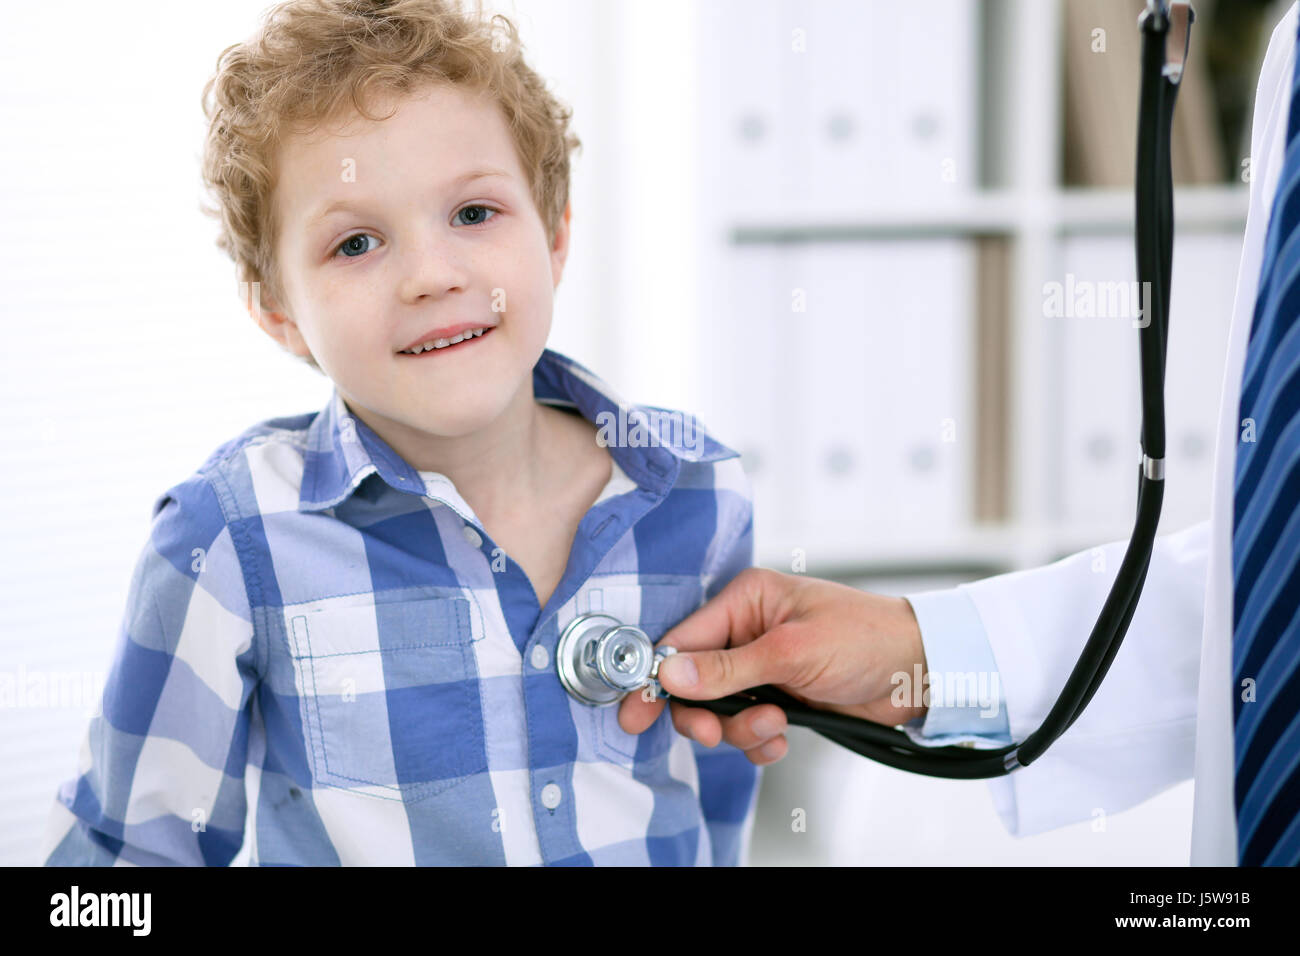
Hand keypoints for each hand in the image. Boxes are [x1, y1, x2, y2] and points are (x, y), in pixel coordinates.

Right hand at [618, 567, 928, 766]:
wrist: (923, 670)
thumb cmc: (867, 639)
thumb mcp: (792, 652)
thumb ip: (726, 668)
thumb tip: (667, 674)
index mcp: (746, 601)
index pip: (682, 640)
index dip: (656, 678)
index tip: (636, 714)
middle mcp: (748, 631)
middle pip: (693, 681)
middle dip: (704, 713)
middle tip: (715, 734)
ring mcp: (763, 666)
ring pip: (719, 710)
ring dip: (742, 729)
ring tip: (776, 726)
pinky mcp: (780, 696)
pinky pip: (747, 727)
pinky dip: (759, 741)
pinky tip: (782, 738)